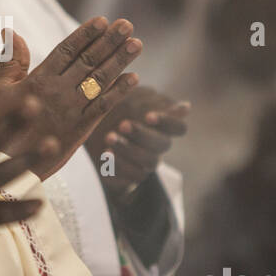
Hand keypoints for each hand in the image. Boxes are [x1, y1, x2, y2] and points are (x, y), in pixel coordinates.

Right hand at [0, 18, 142, 179]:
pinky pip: (103, 107)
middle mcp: (58, 91)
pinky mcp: (80, 129)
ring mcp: (71, 109)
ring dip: (120, 61)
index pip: (67, 50)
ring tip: (136, 44)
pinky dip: (119, 92)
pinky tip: (134, 78)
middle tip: (127, 25)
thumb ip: (11, 61)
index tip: (102, 21)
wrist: (6, 166)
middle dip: (109, 41)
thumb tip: (10, 31)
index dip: (86, 34)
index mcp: (38, 79)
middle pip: (88, 60)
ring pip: (100, 80)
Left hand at [85, 85, 190, 200]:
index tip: (148, 116)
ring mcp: (148, 161)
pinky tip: (106, 153)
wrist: (89, 130)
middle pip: (163, 144)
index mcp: (161, 125)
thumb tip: (185, 108)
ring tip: (109, 137)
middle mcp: (158, 144)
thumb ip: (151, 102)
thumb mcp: (127, 99)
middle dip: (143, 134)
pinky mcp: (134, 174)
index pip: (179, 127)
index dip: (168, 122)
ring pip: (150, 161)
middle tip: (123, 125)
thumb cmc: (113, 109)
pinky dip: (120, 164)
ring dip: (129, 149)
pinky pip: (135, 176)